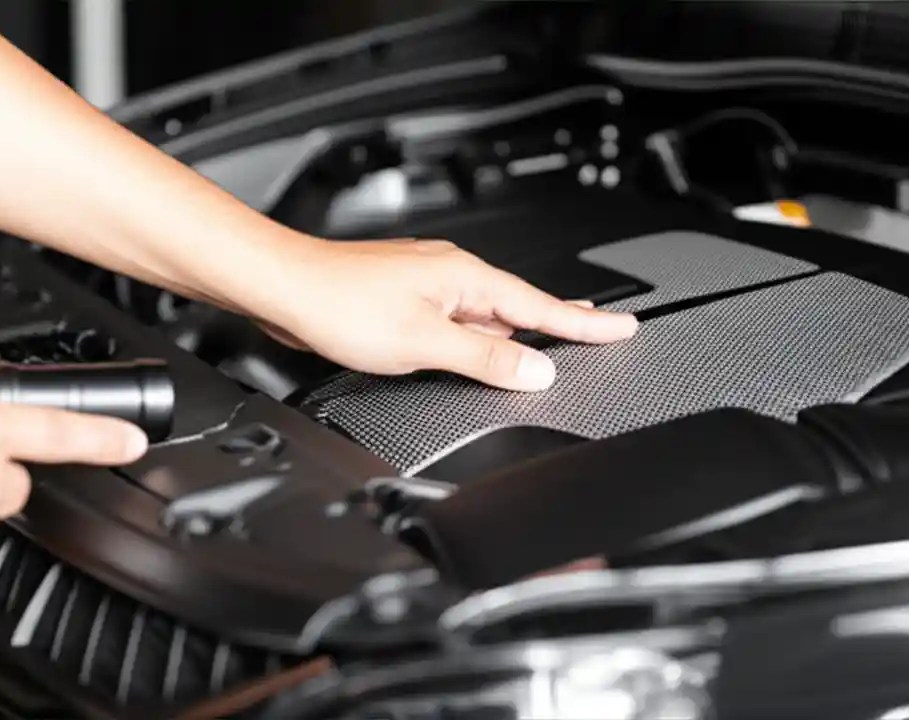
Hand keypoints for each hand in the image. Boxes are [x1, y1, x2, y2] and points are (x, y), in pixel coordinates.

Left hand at [256, 239, 639, 390]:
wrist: (284, 288)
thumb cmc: (340, 303)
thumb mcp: (424, 342)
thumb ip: (484, 360)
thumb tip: (535, 371)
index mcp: (467, 279)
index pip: (542, 307)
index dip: (586, 323)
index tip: (624, 328)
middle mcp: (452, 275)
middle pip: (520, 308)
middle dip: (561, 323)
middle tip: (601, 329)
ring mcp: (428, 285)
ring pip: (487, 315)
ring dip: (515, 334)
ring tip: (551, 343)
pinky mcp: (405, 299)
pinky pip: (459, 320)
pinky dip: (479, 337)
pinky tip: (477, 349)